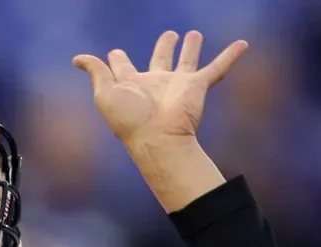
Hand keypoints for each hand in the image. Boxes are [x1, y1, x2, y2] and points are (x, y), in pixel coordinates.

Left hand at [72, 30, 247, 146]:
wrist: (157, 137)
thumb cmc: (129, 119)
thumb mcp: (104, 93)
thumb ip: (95, 72)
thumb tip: (77, 58)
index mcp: (130, 85)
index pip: (122, 68)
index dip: (116, 60)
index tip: (112, 55)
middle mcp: (154, 84)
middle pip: (159, 60)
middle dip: (163, 47)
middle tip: (169, 35)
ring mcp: (177, 85)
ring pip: (187, 61)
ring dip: (191, 48)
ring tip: (193, 34)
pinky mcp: (197, 86)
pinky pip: (218, 68)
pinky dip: (230, 56)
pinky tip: (243, 44)